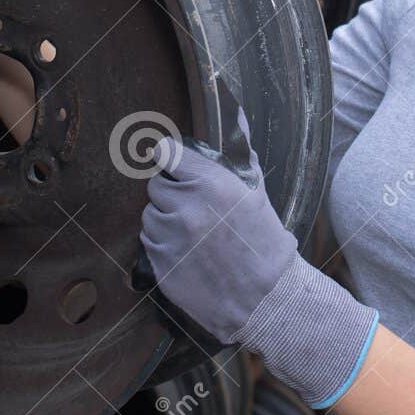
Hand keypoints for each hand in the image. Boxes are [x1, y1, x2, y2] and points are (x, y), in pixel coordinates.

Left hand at [140, 107, 297, 343]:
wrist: (264, 299)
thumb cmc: (264, 242)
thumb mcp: (256, 191)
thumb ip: (239, 152)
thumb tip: (236, 115)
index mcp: (211, 184)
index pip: (166, 153)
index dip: (168, 157)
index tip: (170, 160)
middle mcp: (186, 208)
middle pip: (156, 185)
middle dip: (172, 193)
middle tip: (195, 206)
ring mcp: (170, 238)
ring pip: (150, 214)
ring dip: (165, 219)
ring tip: (194, 233)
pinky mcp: (160, 265)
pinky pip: (149, 242)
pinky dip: (163, 244)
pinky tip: (188, 252)